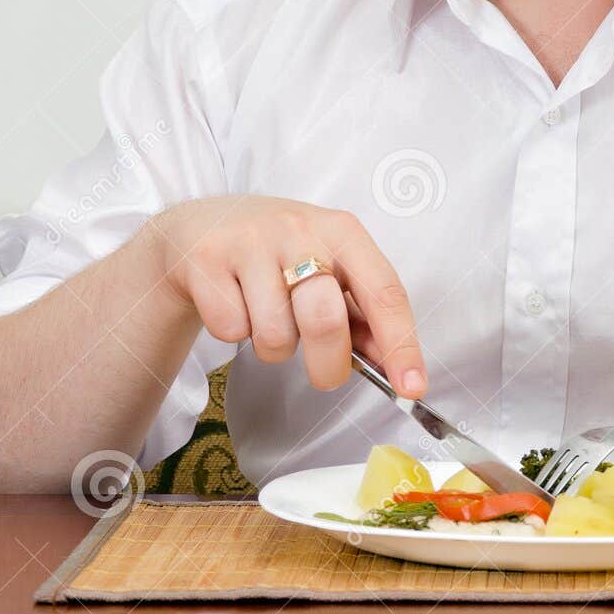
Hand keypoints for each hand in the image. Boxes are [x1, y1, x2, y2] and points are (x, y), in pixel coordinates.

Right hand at [143, 196, 424, 394]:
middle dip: (329, 365)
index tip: (412, 387)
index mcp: (342, 231)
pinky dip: (234, 333)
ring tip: (268, 320)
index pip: (384, 291)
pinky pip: (230, 329)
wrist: (201, 226)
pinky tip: (234, 304)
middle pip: (324, 319)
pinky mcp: (207, 259)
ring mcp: (250, 241)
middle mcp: (299, 229)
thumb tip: (398, 368)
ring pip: (274, 333)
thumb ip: (362, 315)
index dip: (401, 344)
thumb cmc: (279, 254)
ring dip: (274, 347)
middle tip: (325, 373)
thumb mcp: (327, 267)